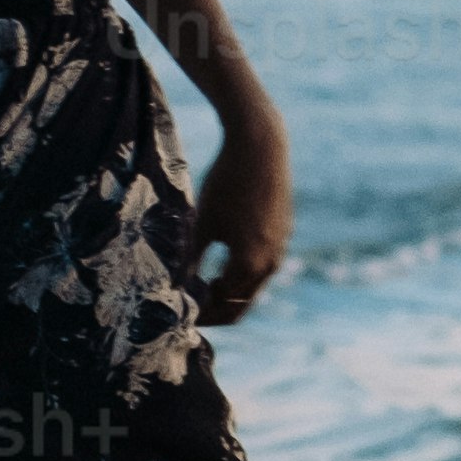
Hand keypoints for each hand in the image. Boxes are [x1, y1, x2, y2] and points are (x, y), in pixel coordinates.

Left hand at [184, 107, 293, 327]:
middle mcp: (271, 263)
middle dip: (217, 307)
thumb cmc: (226, 183)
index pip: (226, 308)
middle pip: (242, 303)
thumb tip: (177, 288)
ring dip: (230, 289)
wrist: (260, 146)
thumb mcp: (202, 224)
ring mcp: (281, 247)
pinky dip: (243, 271)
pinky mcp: (283, 232)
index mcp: (250, 265)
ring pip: (254, 284)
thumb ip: (191, 260)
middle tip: (191, 304)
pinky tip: (223, 256)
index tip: (182, 312)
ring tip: (203, 282)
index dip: (203, 314)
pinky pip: (263, 263)